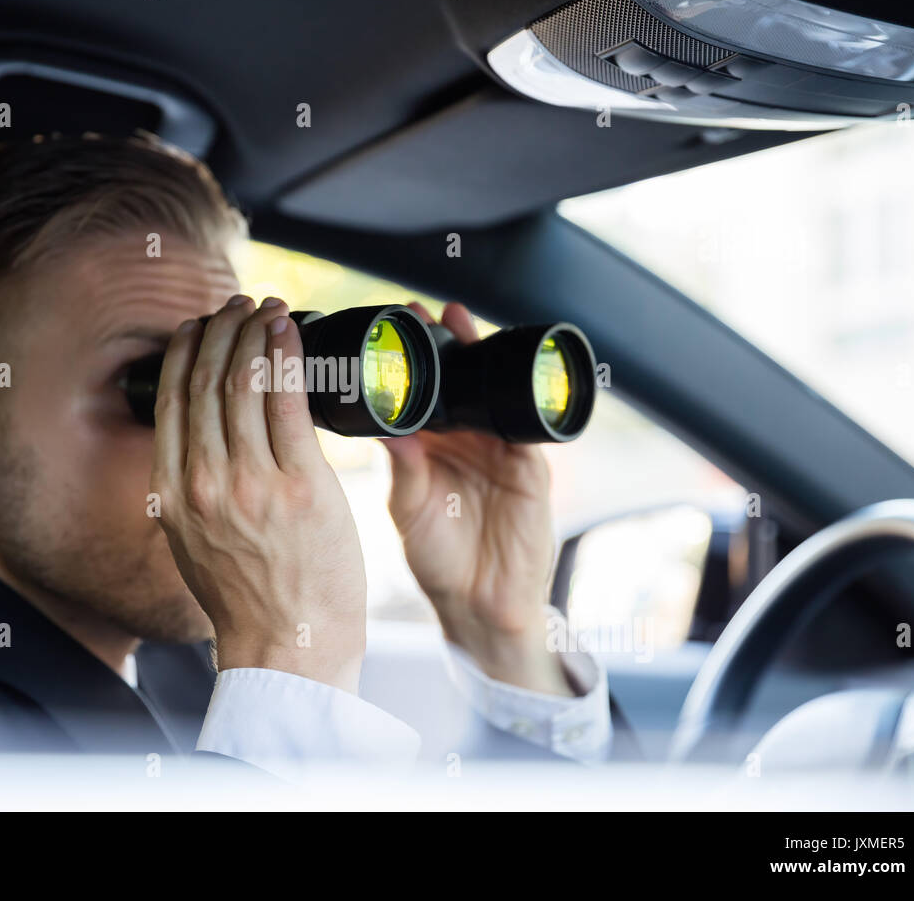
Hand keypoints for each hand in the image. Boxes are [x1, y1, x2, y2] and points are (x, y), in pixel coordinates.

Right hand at [151, 294, 367, 692]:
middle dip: (220, 331)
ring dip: (253, 334)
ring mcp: (249, 483)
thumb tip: (200, 450)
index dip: (186, 352)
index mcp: (173, 494)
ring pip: (243, 383)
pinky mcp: (298, 486)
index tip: (200, 326)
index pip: (172, 401)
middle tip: (237, 306)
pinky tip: (288, 331)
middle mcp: (203, 482)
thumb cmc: (250, 600)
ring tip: (266, 309)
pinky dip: (285, 356)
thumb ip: (192, 493)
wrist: (287, 648)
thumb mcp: (195, 543)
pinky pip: (286, 402)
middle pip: (204, 382)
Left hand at [384, 302, 570, 695]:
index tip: (385, 327)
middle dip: (443, 342)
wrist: (480, 604)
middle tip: (421, 309)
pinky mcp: (529, 468)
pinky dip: (519, 400)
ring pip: (489, 390)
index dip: (404, 360)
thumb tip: (384, 426)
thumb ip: (403, 467)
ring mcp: (499, 449)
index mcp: (428, 447)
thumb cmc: (439, 559)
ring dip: (477, 355)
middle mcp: (463, 440)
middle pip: (455, 379)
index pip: (416, 391)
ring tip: (457, 321)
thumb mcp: (410, 508)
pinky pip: (528, 425)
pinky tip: (508, 377)